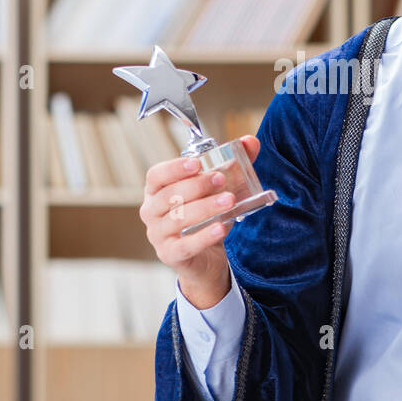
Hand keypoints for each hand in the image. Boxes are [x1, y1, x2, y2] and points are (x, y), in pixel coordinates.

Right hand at [140, 134, 259, 309]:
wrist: (205, 258)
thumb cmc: (205, 218)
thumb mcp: (216, 191)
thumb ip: (233, 165)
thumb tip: (250, 141)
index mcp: (157, 192)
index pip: (156, 176)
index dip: (174, 168)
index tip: (197, 163)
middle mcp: (151, 212)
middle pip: (169, 196)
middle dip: (197, 185)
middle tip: (222, 178)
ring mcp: (158, 235)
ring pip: (178, 219)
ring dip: (205, 208)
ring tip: (229, 201)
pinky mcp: (170, 255)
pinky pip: (186, 245)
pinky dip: (204, 236)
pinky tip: (222, 227)